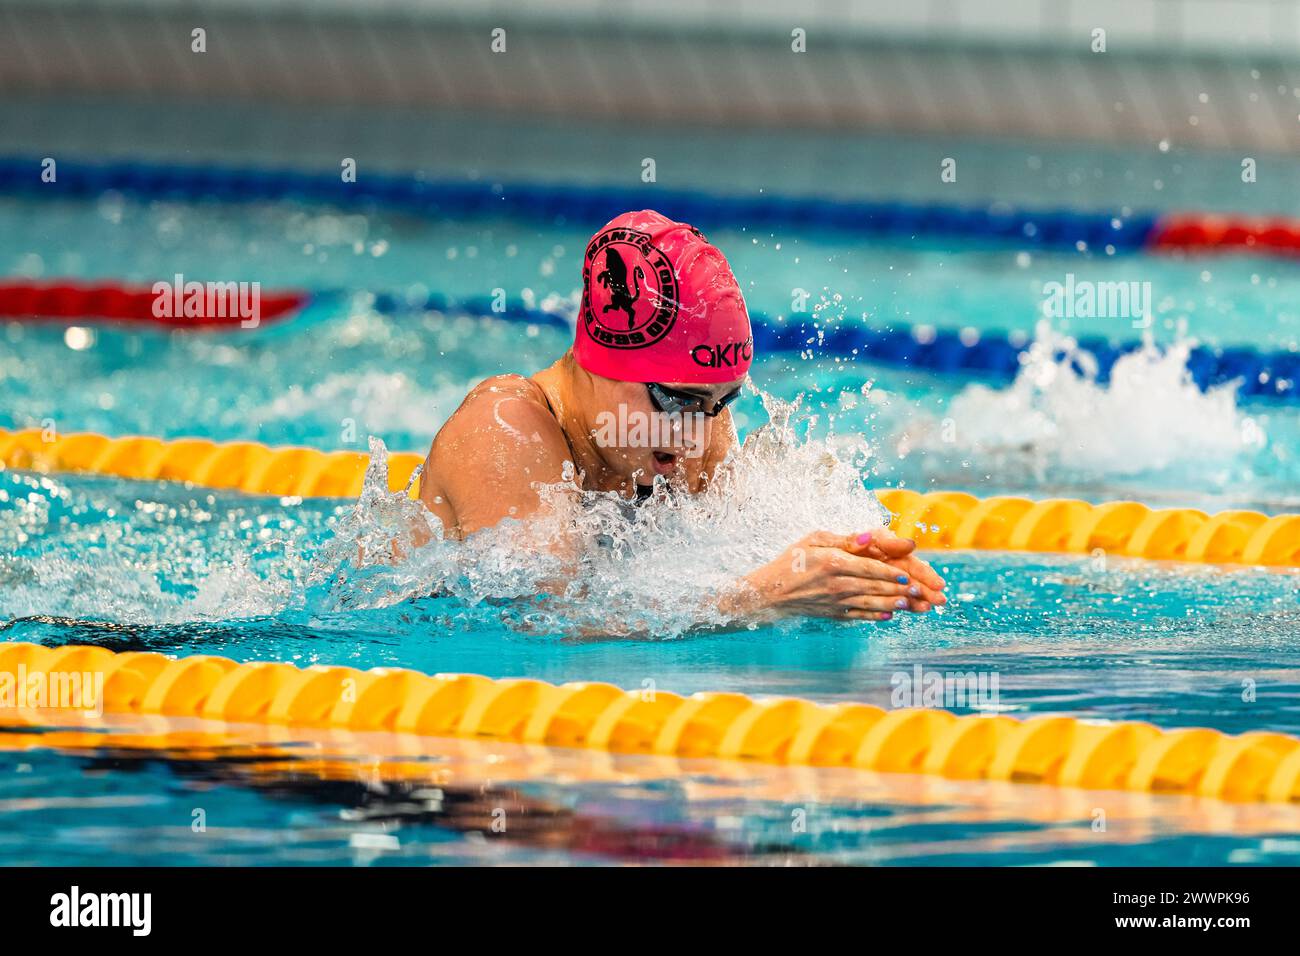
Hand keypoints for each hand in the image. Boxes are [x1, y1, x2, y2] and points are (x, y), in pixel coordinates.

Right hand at [731, 531, 936, 621]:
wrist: (770, 592)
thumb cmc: (793, 560)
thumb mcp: (814, 540)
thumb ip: (845, 539)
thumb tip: (870, 537)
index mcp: (834, 563)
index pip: (870, 568)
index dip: (892, 572)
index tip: (909, 575)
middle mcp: (837, 585)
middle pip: (876, 587)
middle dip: (902, 590)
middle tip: (923, 592)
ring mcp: (836, 602)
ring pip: (871, 603)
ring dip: (894, 604)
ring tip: (912, 604)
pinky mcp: (834, 614)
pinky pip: (859, 615)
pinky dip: (875, 615)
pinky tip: (889, 615)